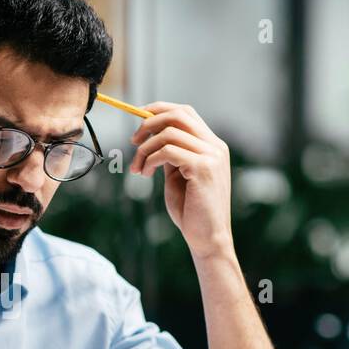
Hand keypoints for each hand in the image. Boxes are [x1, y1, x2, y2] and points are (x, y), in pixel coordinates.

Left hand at [129, 102, 234, 259]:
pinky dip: (150, 160)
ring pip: (169, 133)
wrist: (207, 238)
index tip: (138, 121)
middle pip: (178, 114)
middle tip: (132, 142)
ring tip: (138, 168)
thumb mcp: (178, 176)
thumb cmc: (191, 210)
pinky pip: (168, 151)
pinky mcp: (202, 169)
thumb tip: (151, 137)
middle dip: (149, 123)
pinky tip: (145, 174)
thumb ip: (170, 155)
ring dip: (145, 149)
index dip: (159, 110)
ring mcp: (211, 156)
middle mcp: (215, 146)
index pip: (185, 112)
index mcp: (211, 145)